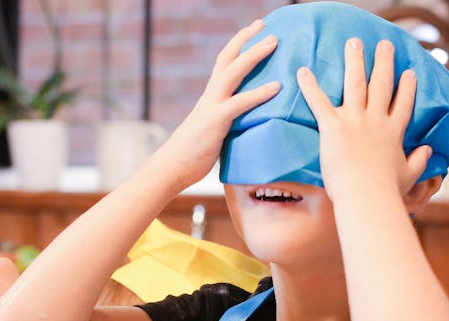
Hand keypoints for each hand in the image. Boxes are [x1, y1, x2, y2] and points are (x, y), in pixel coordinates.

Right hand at [152, 19, 279, 188]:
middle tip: (264, 25)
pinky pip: (240, 103)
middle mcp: (210, 96)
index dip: (238, 45)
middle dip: (246, 39)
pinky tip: (277, 87)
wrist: (171, 168)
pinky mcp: (216, 121)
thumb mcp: (212, 132)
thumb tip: (244, 125)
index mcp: (210, 97)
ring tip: (274, 42)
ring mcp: (212, 106)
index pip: (224, 63)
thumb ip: (227, 123)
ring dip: (254, 54)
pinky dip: (259, 93)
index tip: (253, 32)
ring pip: (234, 71)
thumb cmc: (191, 156)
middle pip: (228, 58)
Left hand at [296, 39, 431, 201]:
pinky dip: (310, 86)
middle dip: (384, 62)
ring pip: (355, 82)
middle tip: (385, 44)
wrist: (367, 195)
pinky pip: (319, 101)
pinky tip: (303, 71)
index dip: (407, 87)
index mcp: (393, 132)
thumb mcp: (409, 175)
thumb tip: (430, 151)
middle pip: (382, 84)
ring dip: (355, 61)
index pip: (403, 104)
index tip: (409, 72)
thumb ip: (419, 161)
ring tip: (354, 43)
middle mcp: (376, 120)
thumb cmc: (386, 191)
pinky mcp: (334, 126)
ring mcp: (355, 120)